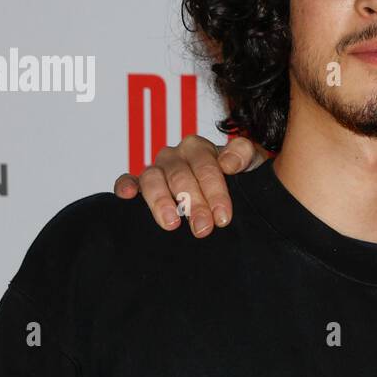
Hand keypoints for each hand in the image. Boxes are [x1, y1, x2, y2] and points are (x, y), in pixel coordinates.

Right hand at [113, 135, 267, 236]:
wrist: (230, 191)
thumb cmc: (239, 180)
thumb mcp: (251, 166)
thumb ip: (244, 156)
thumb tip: (229, 163)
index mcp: (201, 148)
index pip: (207, 164)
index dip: (215, 190)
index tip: (223, 217)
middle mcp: (177, 155)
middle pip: (181, 175)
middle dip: (193, 203)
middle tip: (204, 228)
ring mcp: (158, 169)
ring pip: (153, 178)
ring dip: (161, 201)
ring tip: (172, 224)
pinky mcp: (140, 183)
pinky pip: (129, 179)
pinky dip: (126, 185)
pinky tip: (128, 196)